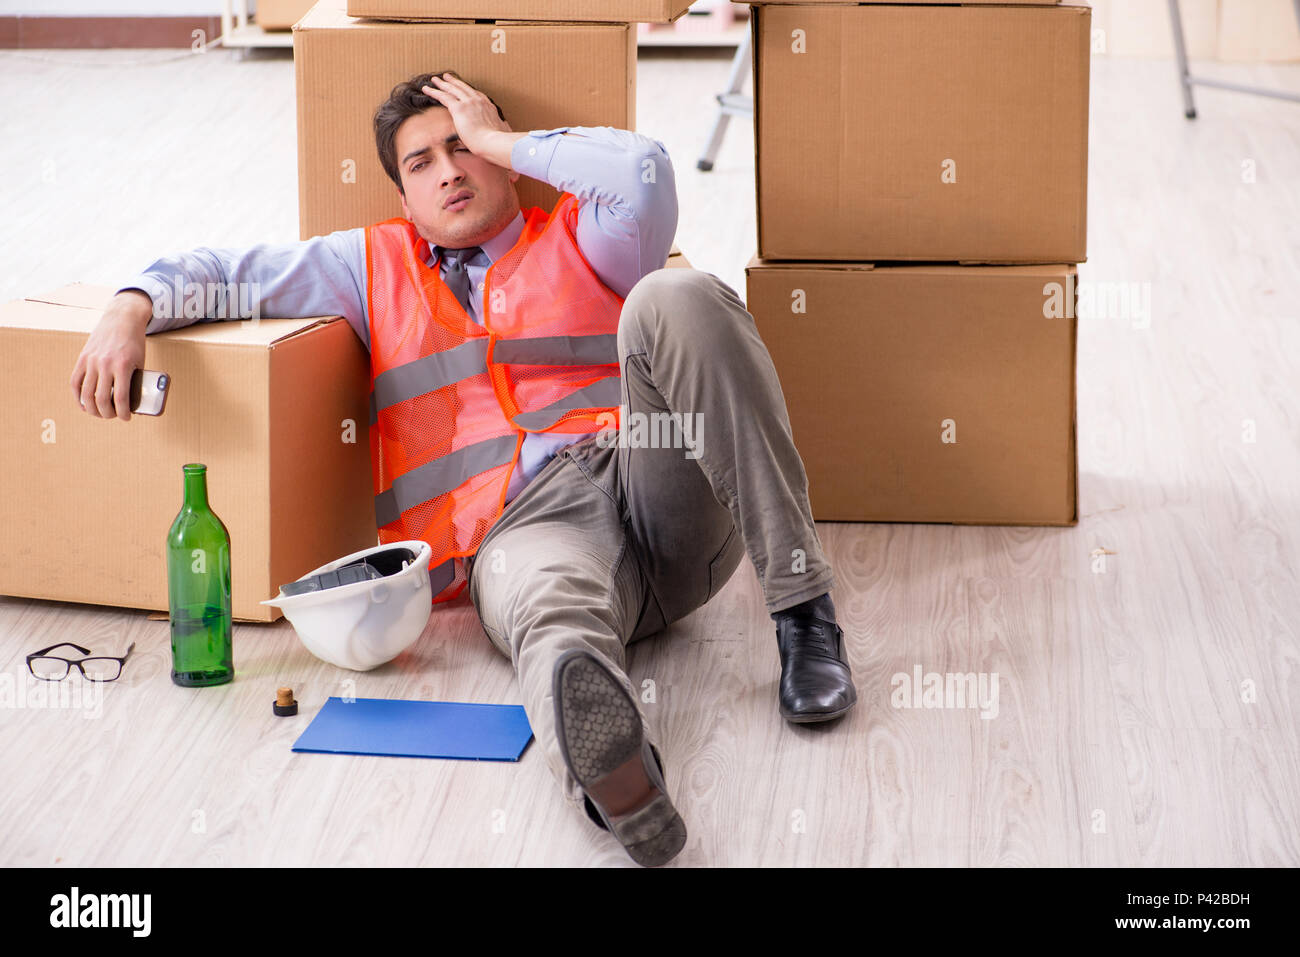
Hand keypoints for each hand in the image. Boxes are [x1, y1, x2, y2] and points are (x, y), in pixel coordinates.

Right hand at [70, 290, 151, 420]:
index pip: (121, 398)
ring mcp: (91, 361)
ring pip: (86, 394)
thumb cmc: (135, 342)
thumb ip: (135, 381)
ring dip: (92, 409)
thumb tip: (132, 404)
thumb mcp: (140, 361)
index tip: (126, 418)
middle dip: (107, 414)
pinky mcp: (82, 358)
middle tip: (113, 416)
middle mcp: (105, 364)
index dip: (123, 413)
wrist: (122, 319)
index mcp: (123, 366)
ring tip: (99, 413)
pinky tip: (83, 404)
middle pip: (101, 399)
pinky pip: (75, 382)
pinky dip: (77, 396)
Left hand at [421, 73, 514, 162]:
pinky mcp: (459, 109)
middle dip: (454, 82)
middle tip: (447, 77)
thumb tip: (505, 128)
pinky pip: (443, 97)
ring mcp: (469, 103)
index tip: (463, 89)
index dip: (468, 92)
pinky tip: (427, 89)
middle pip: (463, 88)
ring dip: (442, 84)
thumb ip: (503, 128)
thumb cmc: (499, 142)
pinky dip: (434, 92)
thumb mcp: (504, 132)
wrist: (494, 143)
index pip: (477, 96)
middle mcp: (479, 101)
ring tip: (435, 80)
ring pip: (452, 90)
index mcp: (489, 107)